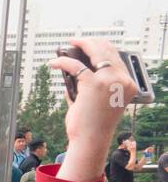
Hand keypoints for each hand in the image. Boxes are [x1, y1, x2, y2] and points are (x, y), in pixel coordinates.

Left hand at [50, 38, 138, 181]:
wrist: (90, 141)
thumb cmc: (92, 124)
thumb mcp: (97, 100)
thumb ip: (90, 84)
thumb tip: (73, 70)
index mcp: (128, 84)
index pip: (117, 57)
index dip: (102, 47)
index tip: (89, 43)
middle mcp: (122, 79)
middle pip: (108, 50)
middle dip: (91, 42)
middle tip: (76, 41)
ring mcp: (109, 80)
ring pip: (95, 52)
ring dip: (80, 45)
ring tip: (67, 45)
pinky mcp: (93, 84)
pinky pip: (76, 65)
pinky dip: (63, 61)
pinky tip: (54, 63)